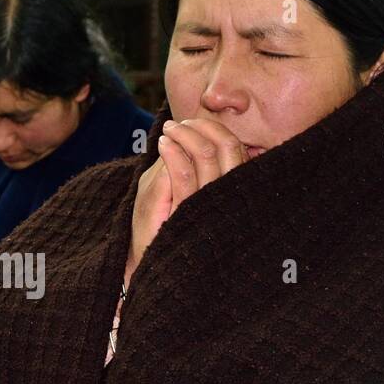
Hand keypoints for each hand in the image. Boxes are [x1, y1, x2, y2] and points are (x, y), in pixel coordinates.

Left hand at [125, 118, 248, 286]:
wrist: (148, 261)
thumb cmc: (162, 223)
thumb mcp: (178, 189)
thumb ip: (190, 164)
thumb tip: (195, 131)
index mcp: (230, 190)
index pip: (235, 148)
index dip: (216, 128)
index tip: (193, 121)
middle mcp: (225, 196)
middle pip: (228, 146)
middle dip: (203, 126)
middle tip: (179, 124)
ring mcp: (205, 205)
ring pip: (205, 155)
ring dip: (184, 134)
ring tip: (168, 131)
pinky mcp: (184, 213)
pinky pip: (183, 174)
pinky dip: (172, 152)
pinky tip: (163, 144)